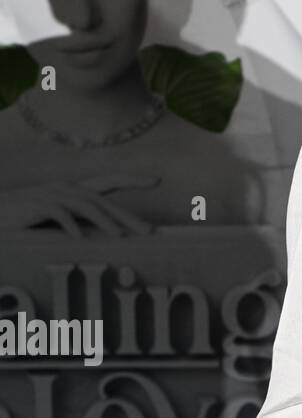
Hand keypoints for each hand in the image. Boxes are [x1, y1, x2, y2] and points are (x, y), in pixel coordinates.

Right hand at [0, 174, 159, 236]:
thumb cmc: (28, 216)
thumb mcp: (59, 217)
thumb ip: (81, 219)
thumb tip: (111, 232)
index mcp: (75, 188)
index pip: (110, 180)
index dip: (132, 179)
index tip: (157, 180)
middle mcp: (68, 187)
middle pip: (105, 200)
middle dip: (128, 215)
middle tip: (149, 230)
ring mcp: (53, 194)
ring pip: (87, 206)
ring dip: (106, 221)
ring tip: (122, 236)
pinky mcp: (38, 204)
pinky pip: (59, 214)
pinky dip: (71, 226)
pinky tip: (81, 238)